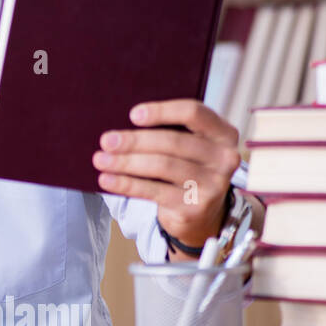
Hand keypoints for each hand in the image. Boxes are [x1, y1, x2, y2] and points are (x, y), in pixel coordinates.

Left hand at [92, 98, 240, 251]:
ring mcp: (213, 185)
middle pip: (173, 142)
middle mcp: (224, 158)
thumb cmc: (187, 169)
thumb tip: (121, 128)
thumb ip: (169, 132)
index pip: (194, 113)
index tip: (133, 115)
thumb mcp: (187, 147)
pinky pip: (154, 191)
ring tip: (101, 160)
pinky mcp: (196, 207)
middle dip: (134, 141)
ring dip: (126, 162)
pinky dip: (126, 184)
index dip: (162, 111)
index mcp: (223, 134)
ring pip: (162, 166)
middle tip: (106, 141)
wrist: (201, 214)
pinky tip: (108, 180)